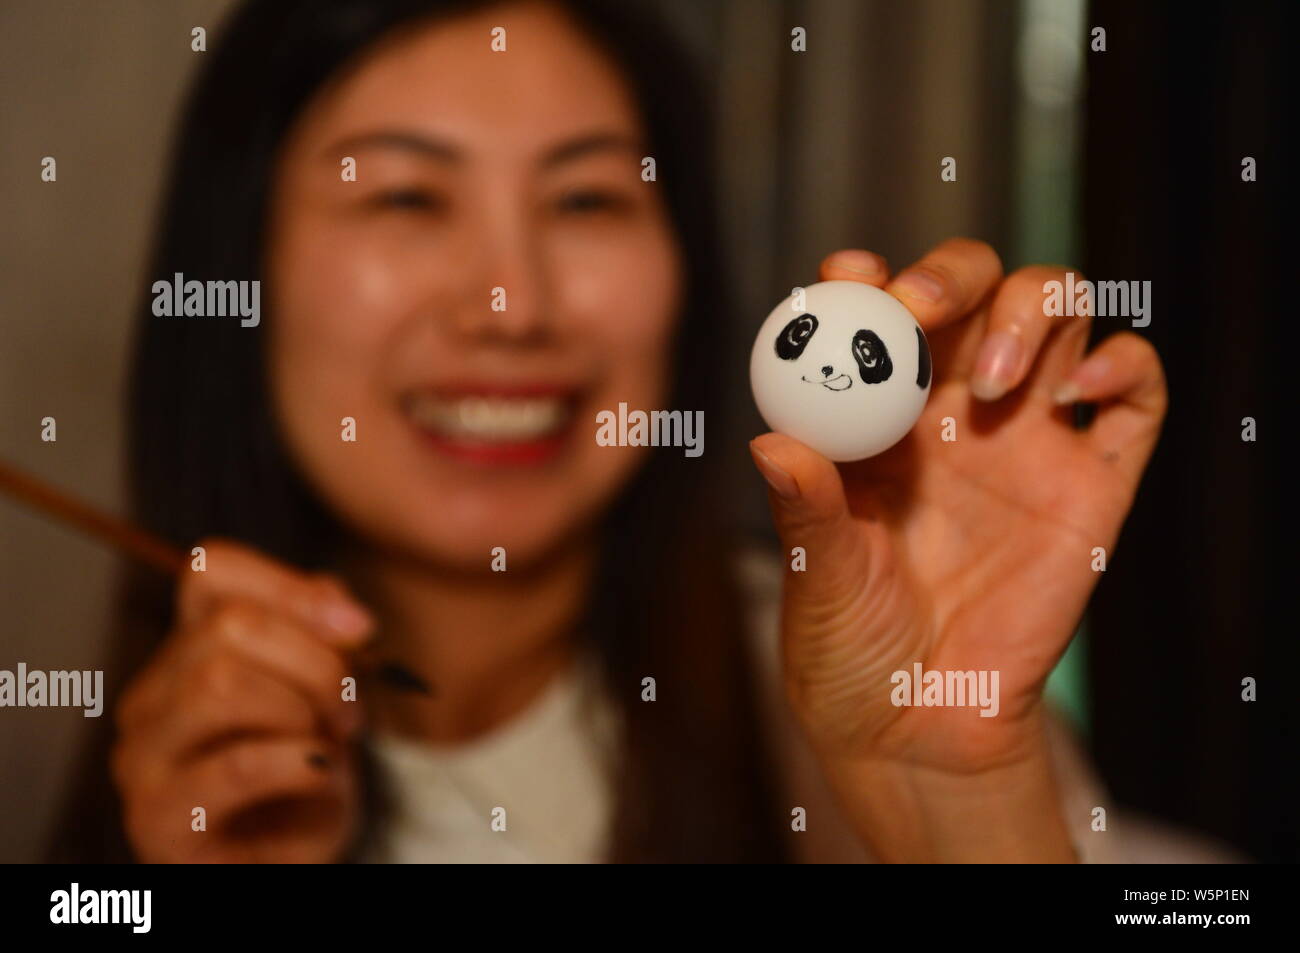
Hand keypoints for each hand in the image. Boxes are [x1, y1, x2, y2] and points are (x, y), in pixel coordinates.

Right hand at [111, 539, 374, 862]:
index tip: (359, 629)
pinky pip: (234, 765)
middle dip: (318, 662)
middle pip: (228, 625)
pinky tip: (321, 770)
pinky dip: (297, 761)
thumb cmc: (306, 773)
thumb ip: (327, 634)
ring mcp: (144, 756)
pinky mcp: (158, 818)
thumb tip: (340, 604)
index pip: (211, 570)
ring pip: (218, 683)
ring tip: (330, 742)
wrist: (289, 860)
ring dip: (302, 709)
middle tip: (352, 711)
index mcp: (188, 650)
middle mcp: (152, 694)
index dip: (290, 585)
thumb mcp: (330, 691)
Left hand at [750, 240, 1166, 858]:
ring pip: (1061, 318)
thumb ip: (804, 508)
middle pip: (978, 291)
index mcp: (881, 414)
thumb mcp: (817, 574)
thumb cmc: (850, 642)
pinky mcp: (1094, 482)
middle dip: (954, 276)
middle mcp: (959, 409)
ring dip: (1033, 313)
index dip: (869, 280)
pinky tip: (1083, 388)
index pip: (883, 314)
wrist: (920, 722)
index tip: (847, 277)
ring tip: (996, 378)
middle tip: (922, 310)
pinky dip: (1126, 366)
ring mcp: (1032, 438)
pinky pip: (1135, 399)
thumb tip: (771, 443)